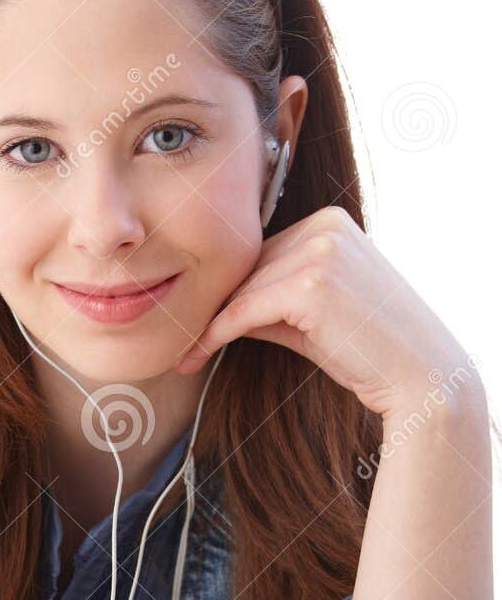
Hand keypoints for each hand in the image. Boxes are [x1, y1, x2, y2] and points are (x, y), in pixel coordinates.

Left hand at [173, 207, 475, 420]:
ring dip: (209, 324)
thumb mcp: (314, 313)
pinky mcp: (311, 285)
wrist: (419, 377)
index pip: (261, 255)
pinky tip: (195, 355)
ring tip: (183, 354)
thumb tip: (218, 307)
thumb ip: (271, 298)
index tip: (196, 320)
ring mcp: (320, 252)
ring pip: (242, 290)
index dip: (229, 291)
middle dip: (214, 306)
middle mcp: (325, 227)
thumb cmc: (369, 350)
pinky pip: (244, 310)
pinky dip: (215, 334)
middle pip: (247, 269)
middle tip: (180, 338)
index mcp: (330, 222)